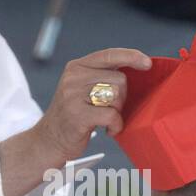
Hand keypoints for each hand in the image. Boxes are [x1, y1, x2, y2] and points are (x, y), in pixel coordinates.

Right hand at [35, 48, 149, 160]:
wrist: (48, 141)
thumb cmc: (73, 116)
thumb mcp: (81, 88)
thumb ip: (101, 76)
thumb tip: (135, 69)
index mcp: (76, 67)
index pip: (109, 54)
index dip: (131, 56)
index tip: (147, 64)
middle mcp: (73, 77)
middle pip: (119, 79)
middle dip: (122, 97)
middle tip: (110, 110)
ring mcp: (73, 95)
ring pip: (116, 95)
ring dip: (118, 112)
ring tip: (107, 120)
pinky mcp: (77, 115)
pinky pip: (111, 115)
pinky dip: (115, 126)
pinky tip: (108, 130)